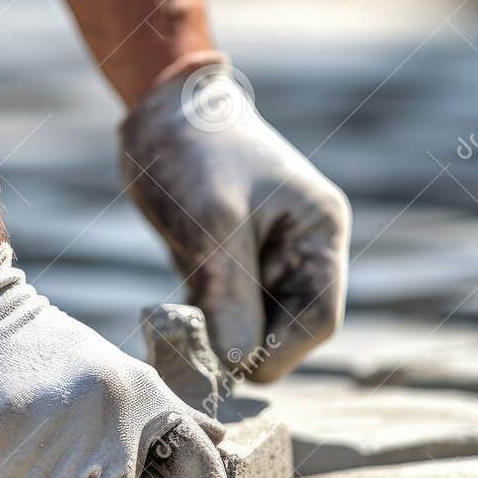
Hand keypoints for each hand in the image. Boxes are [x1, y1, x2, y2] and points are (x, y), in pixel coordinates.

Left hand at [121, 64, 349, 381]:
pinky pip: (224, 311)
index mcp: (319, 230)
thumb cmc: (196, 151)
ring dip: (222, 338)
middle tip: (198, 357)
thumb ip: (231, 292)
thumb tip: (238, 363)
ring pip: (253, 324)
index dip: (282, 350)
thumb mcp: (215, 221)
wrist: (158, 111)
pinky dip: (203, 323)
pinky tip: (174, 321)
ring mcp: (265, 256)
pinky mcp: (228, 262)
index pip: (319, 317)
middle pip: (288, 327)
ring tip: (182, 336)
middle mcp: (301, 248)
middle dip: (248, 346)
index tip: (235, 366)